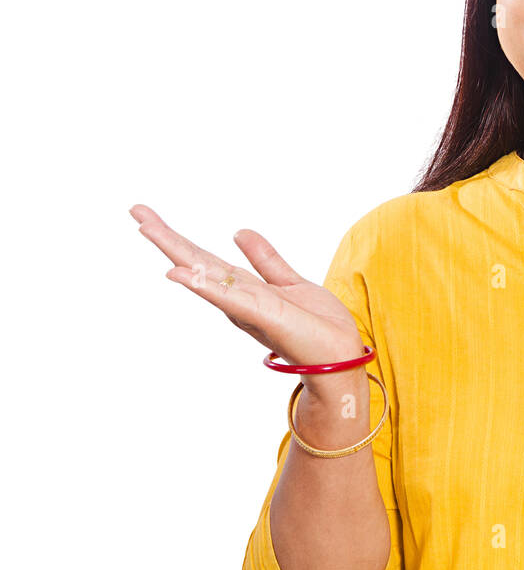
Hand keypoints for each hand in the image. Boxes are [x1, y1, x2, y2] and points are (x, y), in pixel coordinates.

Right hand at [129, 204, 365, 373]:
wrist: (340, 358)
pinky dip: (204, 286)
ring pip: (206, 276)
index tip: (146, 215)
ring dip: (177, 254)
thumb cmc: (316, 326)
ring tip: (147, 230)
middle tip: (136, 211)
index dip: (176, 238)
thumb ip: (265, 260)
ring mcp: (248, 308)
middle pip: (197, 263)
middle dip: (167, 238)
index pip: (204, 259)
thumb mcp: (288, 283)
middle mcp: (239, 299)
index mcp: (243, 289)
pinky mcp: (265, 317)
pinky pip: (231, 298)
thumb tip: (239, 231)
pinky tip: (180, 274)